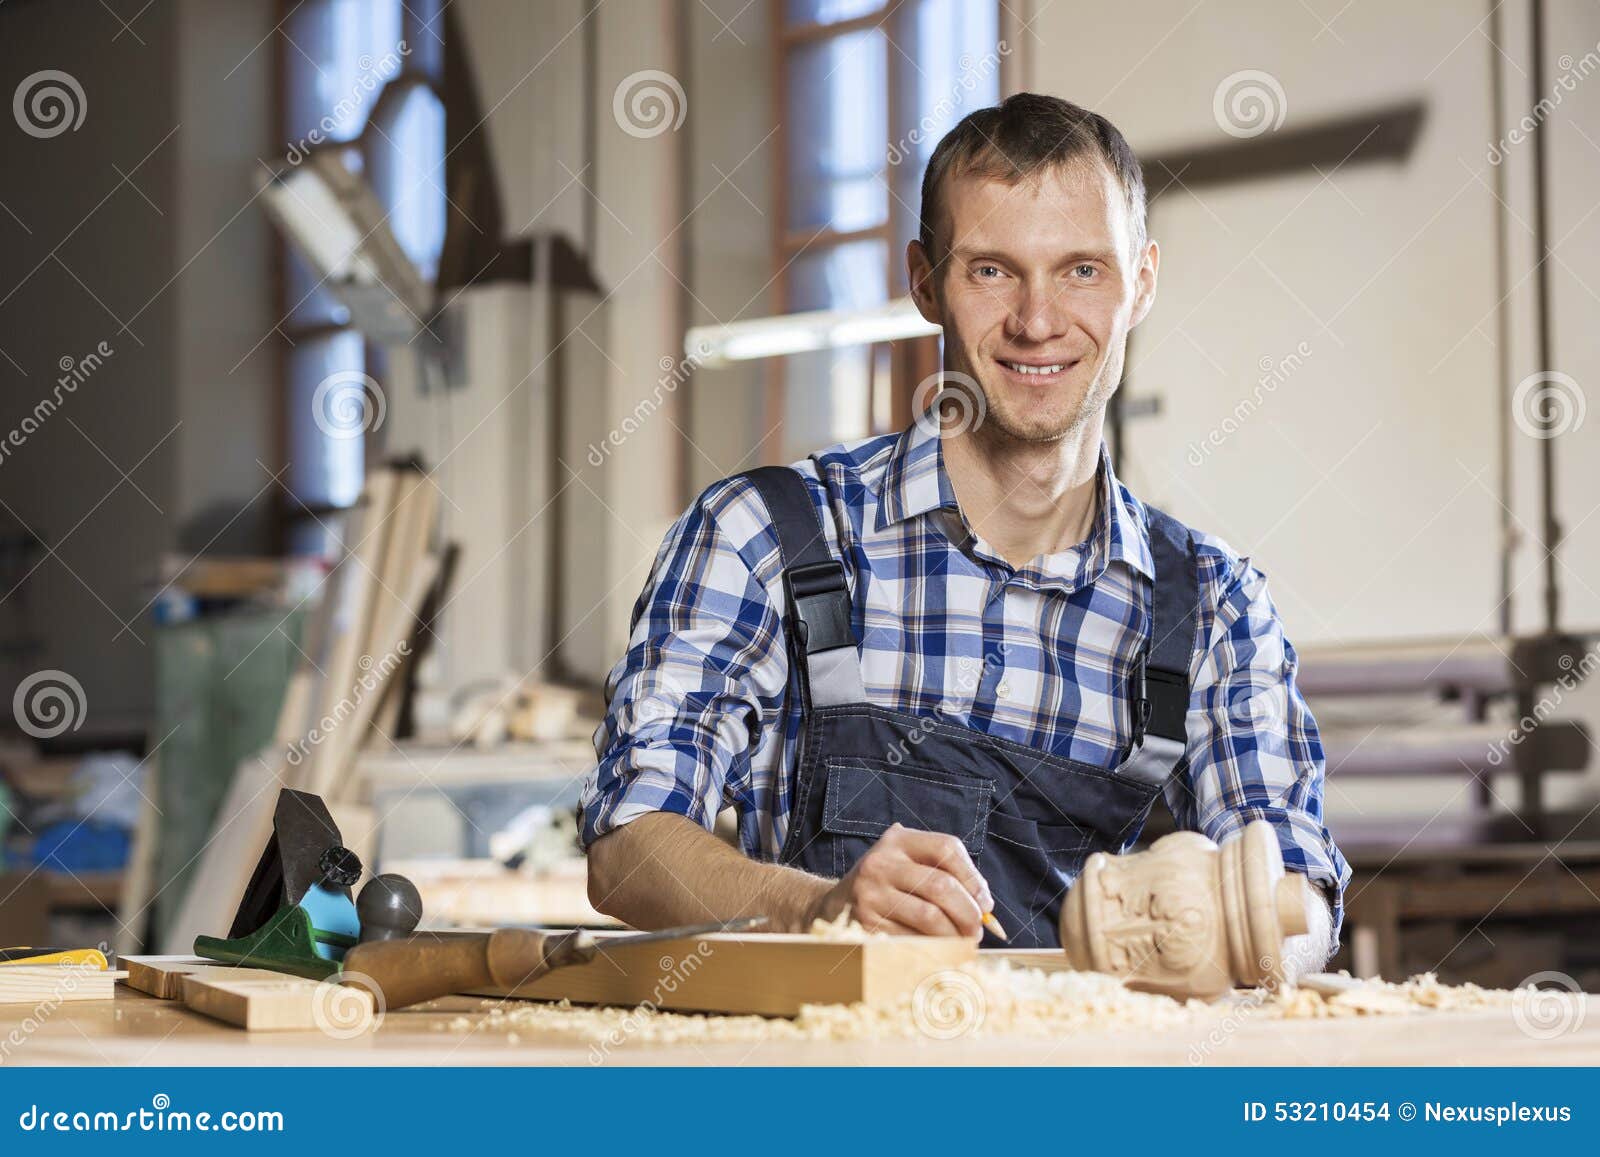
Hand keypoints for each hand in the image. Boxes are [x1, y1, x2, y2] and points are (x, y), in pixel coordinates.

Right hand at [809, 823, 992, 938]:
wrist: (837, 903)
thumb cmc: (890, 883)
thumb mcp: (910, 863)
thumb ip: (947, 874)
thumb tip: (986, 906)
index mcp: (898, 841)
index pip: (946, 848)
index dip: (974, 877)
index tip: (986, 902)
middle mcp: (881, 863)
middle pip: (941, 886)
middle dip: (969, 913)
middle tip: (978, 930)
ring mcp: (871, 895)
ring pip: (929, 919)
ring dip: (955, 936)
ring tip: (963, 943)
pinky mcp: (867, 925)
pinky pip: (912, 940)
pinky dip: (934, 950)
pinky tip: (940, 951)